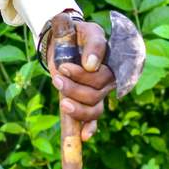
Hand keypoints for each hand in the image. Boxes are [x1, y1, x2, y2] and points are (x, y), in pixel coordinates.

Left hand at [47, 19, 114, 141]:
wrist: (64, 38)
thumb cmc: (78, 34)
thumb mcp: (88, 31)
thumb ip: (94, 44)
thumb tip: (91, 64)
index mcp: (111, 65)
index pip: (102, 77)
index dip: (83, 76)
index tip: (64, 68)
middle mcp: (106, 82)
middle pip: (95, 95)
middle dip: (74, 89)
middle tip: (57, 78)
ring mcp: (96, 94)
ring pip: (94, 110)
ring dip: (77, 109)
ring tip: (63, 102)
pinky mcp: (83, 101)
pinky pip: (92, 120)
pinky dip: (89, 129)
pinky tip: (84, 137)